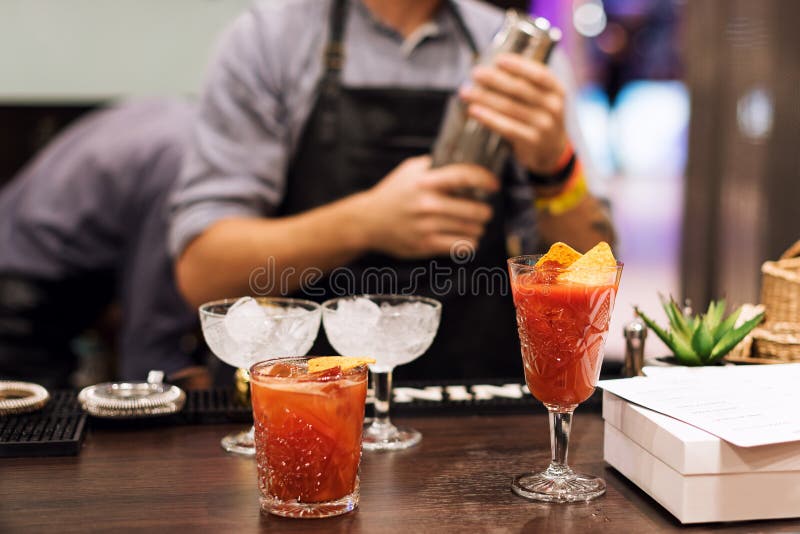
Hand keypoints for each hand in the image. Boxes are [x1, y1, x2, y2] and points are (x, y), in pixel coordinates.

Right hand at [357, 156, 497, 258]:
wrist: (367, 221)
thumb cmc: (393, 193)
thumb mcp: (409, 170)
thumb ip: (435, 165)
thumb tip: (464, 156)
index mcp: (426, 182)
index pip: (465, 176)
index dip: (485, 179)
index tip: (494, 184)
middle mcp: (428, 204)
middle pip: (475, 209)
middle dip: (485, 210)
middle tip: (484, 210)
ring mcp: (427, 226)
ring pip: (471, 229)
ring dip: (477, 227)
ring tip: (474, 224)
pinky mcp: (425, 245)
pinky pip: (461, 246)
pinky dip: (468, 242)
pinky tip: (465, 237)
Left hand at [459, 53, 567, 174]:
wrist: (552, 151)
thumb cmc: (539, 118)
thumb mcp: (542, 99)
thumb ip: (526, 85)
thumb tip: (492, 69)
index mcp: (557, 90)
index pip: (539, 74)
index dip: (519, 65)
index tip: (498, 59)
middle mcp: (552, 107)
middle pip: (520, 89)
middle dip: (494, 79)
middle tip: (475, 73)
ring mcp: (543, 125)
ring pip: (509, 107)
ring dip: (485, 98)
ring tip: (466, 92)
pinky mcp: (531, 141)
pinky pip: (506, 127)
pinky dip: (488, 118)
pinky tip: (474, 111)